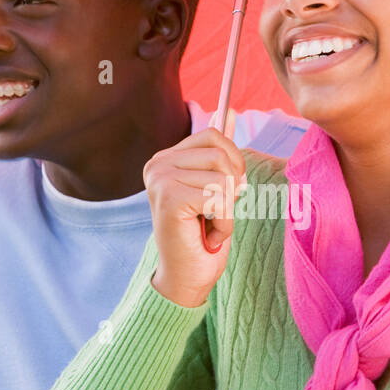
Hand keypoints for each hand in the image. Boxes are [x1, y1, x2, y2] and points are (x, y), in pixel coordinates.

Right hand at [142, 127, 246, 307]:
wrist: (187, 278)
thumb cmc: (202, 236)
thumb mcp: (215, 188)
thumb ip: (218, 152)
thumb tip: (230, 110)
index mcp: (165, 159)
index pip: (215, 136)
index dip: (232, 164)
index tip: (224, 192)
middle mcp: (157, 165)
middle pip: (222, 154)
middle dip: (232, 188)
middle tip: (215, 213)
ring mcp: (160, 180)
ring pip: (224, 178)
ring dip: (228, 209)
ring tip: (209, 225)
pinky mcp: (170, 198)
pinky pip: (221, 198)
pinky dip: (225, 222)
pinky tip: (207, 235)